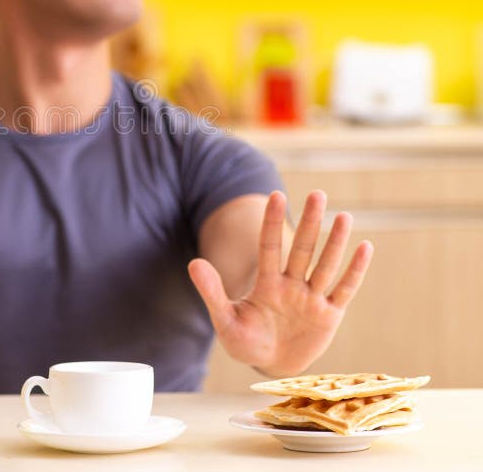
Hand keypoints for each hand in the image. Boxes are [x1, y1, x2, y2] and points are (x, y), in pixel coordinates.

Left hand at [188, 190, 372, 376]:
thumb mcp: (225, 319)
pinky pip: (344, 289)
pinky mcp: (328, 316)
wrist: (269, 365)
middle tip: (318, 194)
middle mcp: (291, 285)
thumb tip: (193, 263)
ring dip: (335, 242)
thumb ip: (212, 292)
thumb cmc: (245, 340)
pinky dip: (354, 270)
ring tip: (344, 216)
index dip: (271, 222)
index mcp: (266, 283)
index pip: (269, 246)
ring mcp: (311, 298)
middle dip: (309, 223)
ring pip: (325, 266)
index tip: (276, 194)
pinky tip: (365, 247)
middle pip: (302, 250)